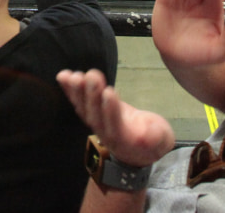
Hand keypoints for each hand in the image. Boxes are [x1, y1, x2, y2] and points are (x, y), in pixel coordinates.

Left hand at [57, 69, 174, 167]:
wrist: (137, 148)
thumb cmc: (152, 140)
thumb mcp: (161, 140)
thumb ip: (155, 136)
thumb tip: (147, 134)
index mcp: (125, 138)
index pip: (115, 124)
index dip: (111, 109)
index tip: (109, 91)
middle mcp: (106, 132)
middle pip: (96, 115)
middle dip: (92, 95)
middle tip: (91, 76)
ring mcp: (96, 123)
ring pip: (84, 108)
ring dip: (77, 91)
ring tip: (73, 76)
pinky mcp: (91, 113)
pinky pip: (78, 102)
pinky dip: (70, 90)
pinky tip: (63, 76)